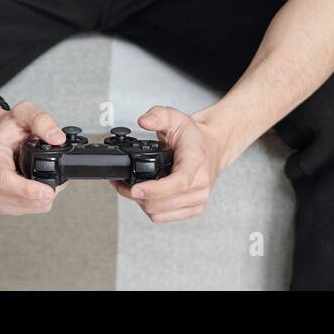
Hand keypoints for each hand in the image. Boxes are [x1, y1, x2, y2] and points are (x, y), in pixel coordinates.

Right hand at [0, 100, 69, 214]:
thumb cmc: (5, 127)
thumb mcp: (23, 112)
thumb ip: (41, 121)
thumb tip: (57, 138)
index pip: (5, 180)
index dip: (27, 190)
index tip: (47, 191)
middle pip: (20, 199)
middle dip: (45, 191)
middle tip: (59, 175)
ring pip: (27, 207)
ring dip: (43, 197)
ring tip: (48, 177)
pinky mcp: (2, 203)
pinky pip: (27, 210)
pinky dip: (39, 201)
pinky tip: (39, 186)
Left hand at [109, 105, 231, 222]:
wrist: (212, 148)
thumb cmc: (194, 137)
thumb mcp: (175, 117)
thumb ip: (158, 115)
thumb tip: (144, 121)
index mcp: (196, 161)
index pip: (178, 183)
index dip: (154, 189)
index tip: (134, 189)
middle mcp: (200, 184)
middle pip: (161, 202)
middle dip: (135, 194)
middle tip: (121, 183)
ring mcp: (198, 199)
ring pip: (159, 213)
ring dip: (140, 203)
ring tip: (132, 188)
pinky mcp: (194, 209)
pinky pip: (164, 217)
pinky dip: (150, 209)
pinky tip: (147, 195)